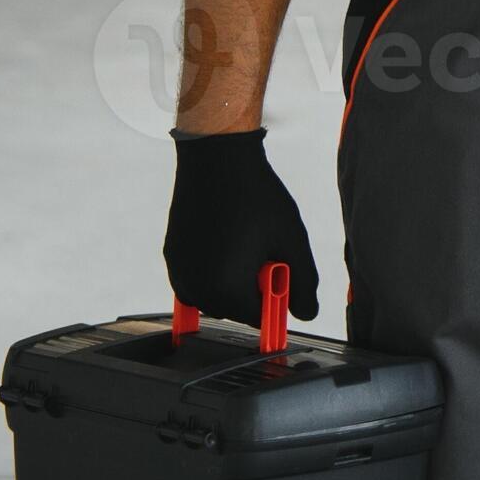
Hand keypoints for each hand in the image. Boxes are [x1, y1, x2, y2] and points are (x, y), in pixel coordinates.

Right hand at [164, 128, 319, 321]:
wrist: (217, 160)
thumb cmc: (257, 198)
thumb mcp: (292, 241)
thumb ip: (303, 282)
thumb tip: (307, 313)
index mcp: (224, 289)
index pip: (258, 319)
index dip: (278, 301)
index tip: (286, 278)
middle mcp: (194, 287)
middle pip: (235, 309)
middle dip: (255, 290)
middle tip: (269, 253)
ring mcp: (179, 272)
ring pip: (215, 295)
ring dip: (236, 280)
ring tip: (251, 243)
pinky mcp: (172, 256)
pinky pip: (198, 278)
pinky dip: (216, 269)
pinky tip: (232, 240)